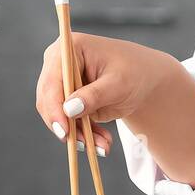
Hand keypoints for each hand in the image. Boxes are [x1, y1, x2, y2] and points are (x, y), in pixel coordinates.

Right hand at [34, 32, 174, 151]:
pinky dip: (84, 135)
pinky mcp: (68, 100)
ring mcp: (62, 82)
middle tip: (85, 145)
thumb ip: (94, 95)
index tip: (64, 131)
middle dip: (67, 126)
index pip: (53, 81)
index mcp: (70, 48)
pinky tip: (102, 144)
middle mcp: (59, 64)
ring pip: (58, 115)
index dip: (54, 107)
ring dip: (78, 134)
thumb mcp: (118, 84)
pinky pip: (69, 122)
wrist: (145, 78)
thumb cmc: (134, 72)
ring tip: (102, 146)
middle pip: (49, 100)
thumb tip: (68, 109)